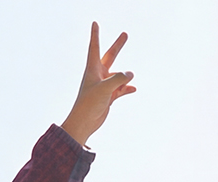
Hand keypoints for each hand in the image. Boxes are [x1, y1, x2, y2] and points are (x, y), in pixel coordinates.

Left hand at [60, 23, 135, 146]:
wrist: (84, 123)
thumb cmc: (89, 104)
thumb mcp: (105, 89)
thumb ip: (118, 79)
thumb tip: (130, 74)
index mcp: (92, 69)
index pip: (94, 47)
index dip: (95, 35)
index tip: (95, 23)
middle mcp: (98, 75)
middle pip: (110, 56)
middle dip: (117, 46)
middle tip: (125, 34)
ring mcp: (104, 86)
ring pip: (118, 75)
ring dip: (124, 78)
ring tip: (127, 81)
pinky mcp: (108, 96)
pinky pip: (121, 89)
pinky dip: (127, 88)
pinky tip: (133, 89)